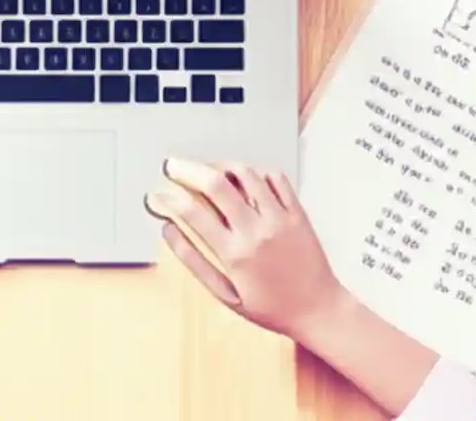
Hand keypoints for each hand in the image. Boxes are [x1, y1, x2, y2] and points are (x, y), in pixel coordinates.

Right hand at [147, 159, 349, 341]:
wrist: (319, 310)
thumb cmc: (271, 307)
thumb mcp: (225, 294)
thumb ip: (193, 260)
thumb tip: (168, 232)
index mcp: (234, 253)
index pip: (192, 211)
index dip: (167, 198)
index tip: (156, 194)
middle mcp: (257, 231)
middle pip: (215, 183)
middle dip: (187, 169)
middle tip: (174, 166)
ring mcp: (279, 218)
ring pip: (245, 173)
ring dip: (219, 165)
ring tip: (207, 170)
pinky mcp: (297, 213)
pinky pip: (275, 178)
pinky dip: (255, 172)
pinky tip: (244, 178)